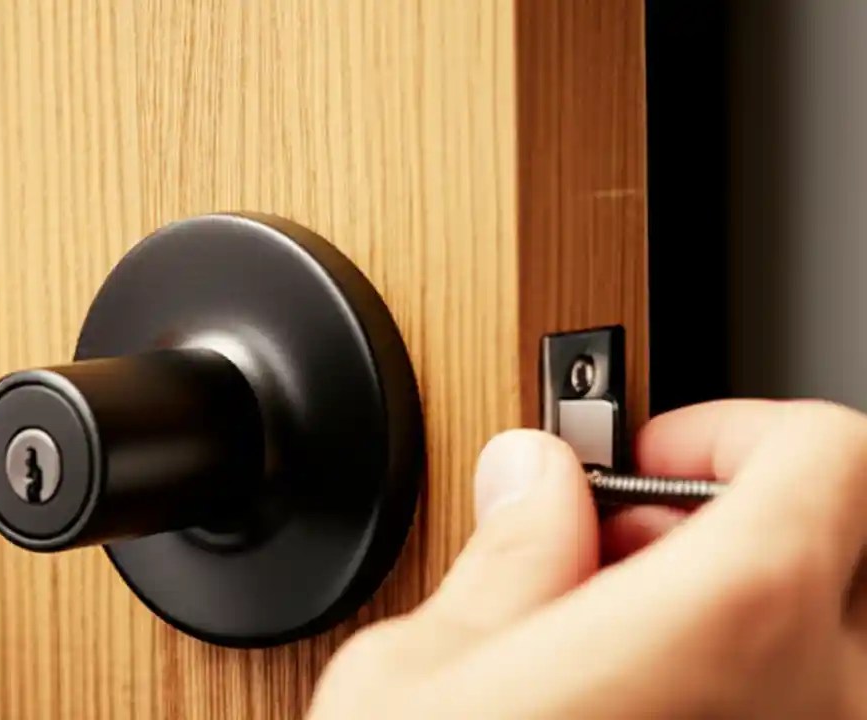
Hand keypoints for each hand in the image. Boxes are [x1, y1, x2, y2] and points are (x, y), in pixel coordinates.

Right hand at [309, 400, 866, 717]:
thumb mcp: (423, 667)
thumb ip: (507, 550)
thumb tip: (528, 477)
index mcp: (728, 631)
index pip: (828, 454)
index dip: (733, 427)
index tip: (647, 454)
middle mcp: (807, 707)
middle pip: (823, 540)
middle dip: (707, 517)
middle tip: (602, 537)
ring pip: (805, 632)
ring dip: (708, 599)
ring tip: (592, 621)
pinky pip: (781, 699)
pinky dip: (709, 668)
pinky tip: (609, 685)